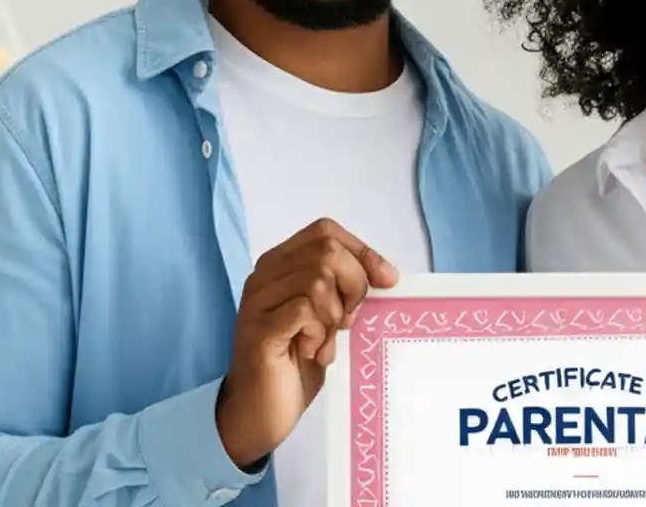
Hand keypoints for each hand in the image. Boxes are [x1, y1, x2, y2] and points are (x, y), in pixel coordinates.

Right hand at [216, 218, 398, 469]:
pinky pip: (304, 311)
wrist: (261, 413)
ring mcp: (257, 302)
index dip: (362, 251)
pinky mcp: (259, 331)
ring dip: (334, 315)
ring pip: (318, 279)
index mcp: (280, 264)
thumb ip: (346, 289)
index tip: (386, 281)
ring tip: (325, 341)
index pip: (325, 231)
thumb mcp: (330, 317)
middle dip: (353, 285)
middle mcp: (263, 275)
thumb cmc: (298, 363)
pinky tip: (313, 352)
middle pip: (327, 250)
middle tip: (347, 321)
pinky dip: (319, 333)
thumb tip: (387, 273)